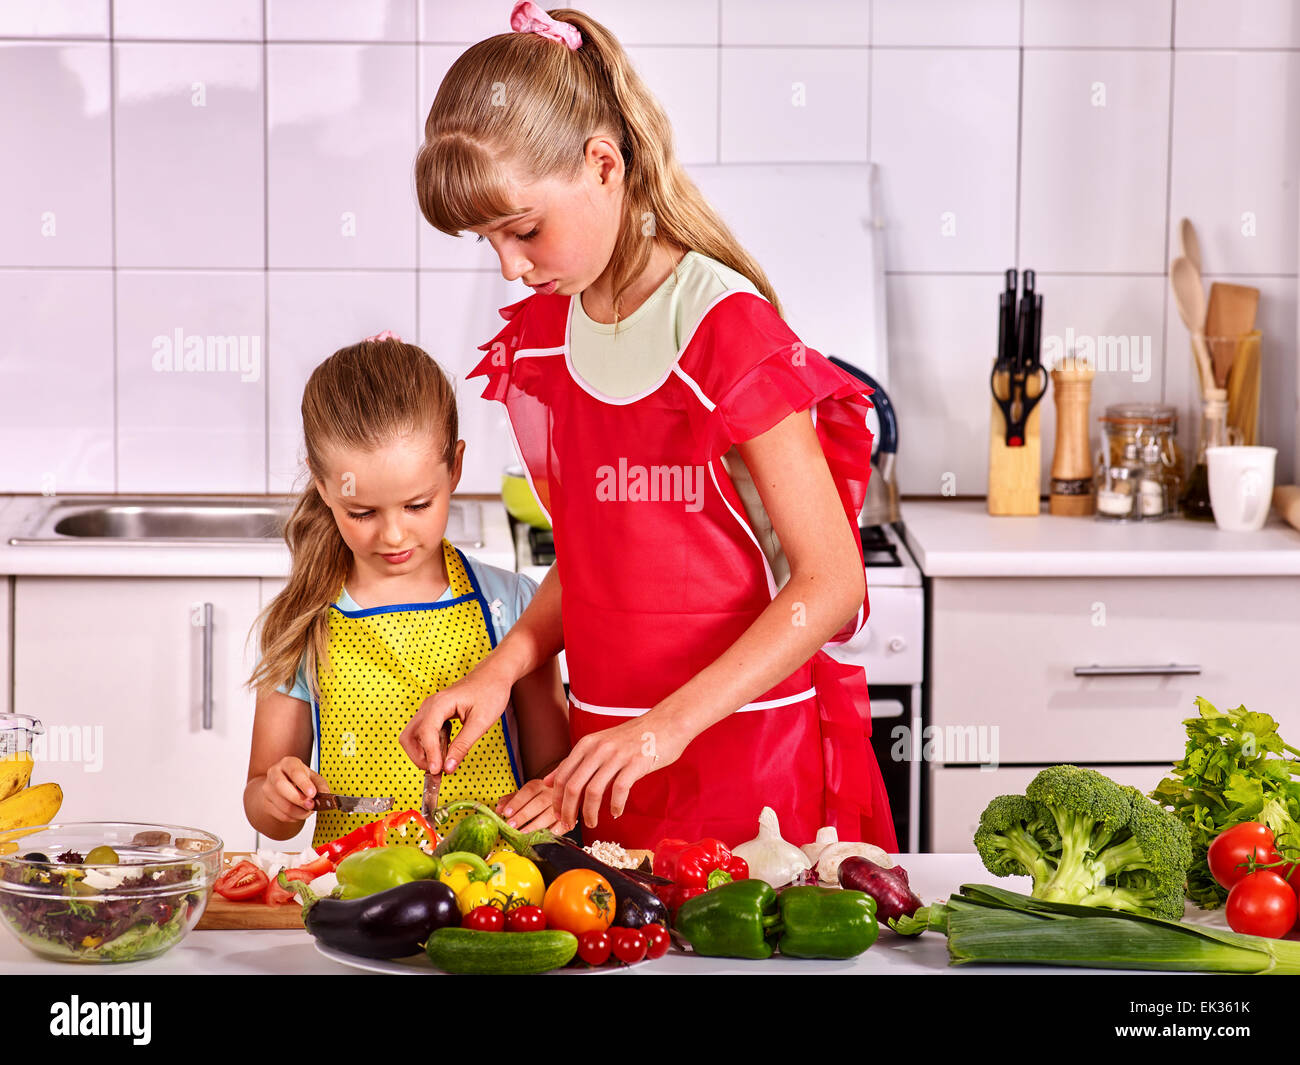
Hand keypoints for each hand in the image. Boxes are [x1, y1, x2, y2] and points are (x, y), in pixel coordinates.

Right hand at [263, 756, 328, 822]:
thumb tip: (325, 796)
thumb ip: (321, 786)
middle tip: (311, 805)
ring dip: (298, 812)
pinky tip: (299, 814)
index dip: (304, 784)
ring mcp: (267, 788)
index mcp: (288, 763)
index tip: (312, 793)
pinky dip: (293, 817)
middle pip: (281, 786)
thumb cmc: (300, 780)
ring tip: (308, 811)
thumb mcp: (313, 778)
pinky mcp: (266, 803)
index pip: (294, 772)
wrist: (281, 786)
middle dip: (299, 799)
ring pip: (282, 804)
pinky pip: (280, 814)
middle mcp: (274, 773)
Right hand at [399, 661, 512, 773]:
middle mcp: (429, 705)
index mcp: (440, 703)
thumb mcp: (481, 722)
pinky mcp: (434, 713)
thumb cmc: (490, 691)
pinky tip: (444, 752)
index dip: (430, 755)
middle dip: (418, 757)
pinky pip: (422, 733)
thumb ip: (463, 745)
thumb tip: (448, 768)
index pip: (426, 733)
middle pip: (409, 736)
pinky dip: (428, 747)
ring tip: (441, 763)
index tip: (437, 771)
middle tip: (437, 770)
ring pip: (413, 736)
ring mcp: (429, 709)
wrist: (494, 675)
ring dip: (422, 753)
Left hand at [495, 778, 562, 832]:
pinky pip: (564, 823)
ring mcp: (562, 804)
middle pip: (539, 802)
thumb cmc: (539, 797)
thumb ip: (511, 800)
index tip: (506, 813)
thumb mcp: (524, 795)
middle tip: (511, 825)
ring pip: (551, 814)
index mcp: (540, 785)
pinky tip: (546, 835)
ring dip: (536, 825)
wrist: (564, 794)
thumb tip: (499, 809)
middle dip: (524, 814)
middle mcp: (551, 793)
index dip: (517, 802)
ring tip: (523, 833)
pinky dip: (556, 830)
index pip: (528, 790)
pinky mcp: (570, 816)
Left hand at [545, 716, 686, 830]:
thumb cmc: (632, 737)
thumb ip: (574, 762)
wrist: (665, 723)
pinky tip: (616, 812)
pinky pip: (619, 790)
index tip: (557, 814)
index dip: (556, 799)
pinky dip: (615, 806)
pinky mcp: (635, 763)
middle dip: (568, 810)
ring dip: (589, 813)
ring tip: (591, 823)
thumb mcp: (599, 744)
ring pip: (593, 791)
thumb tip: (547, 781)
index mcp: (586, 744)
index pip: (561, 776)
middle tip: (570, 824)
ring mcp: (616, 756)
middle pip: (573, 786)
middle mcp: (598, 749)